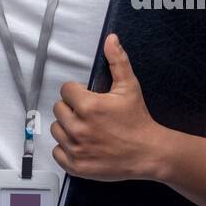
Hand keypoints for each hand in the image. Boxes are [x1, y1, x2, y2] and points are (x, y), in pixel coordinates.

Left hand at [52, 33, 172, 181]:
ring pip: (56, 130)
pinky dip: (66, 148)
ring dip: (67, 127)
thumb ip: (117, 61)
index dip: (78, 92)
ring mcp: (76, 149)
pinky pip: (57, 152)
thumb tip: (111, 39)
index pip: (66, 91)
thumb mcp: (130, 87)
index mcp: (89, 106)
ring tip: (86, 129)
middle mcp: (79, 128)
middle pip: (58, 109)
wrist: (149, 153)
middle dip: (72, 108)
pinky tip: (82, 144)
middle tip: (89, 114)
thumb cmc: (138, 120)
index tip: (89, 98)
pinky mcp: (76, 166)